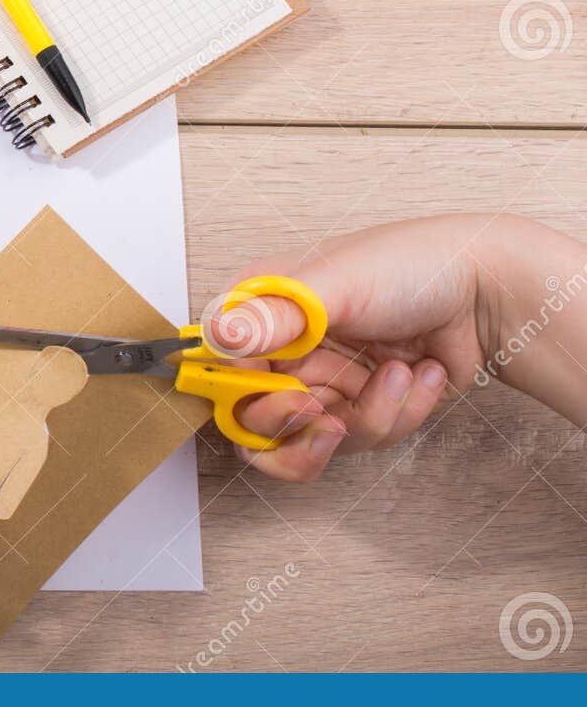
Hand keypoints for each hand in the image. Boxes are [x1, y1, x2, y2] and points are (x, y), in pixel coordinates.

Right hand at [206, 216, 487, 480]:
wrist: (489, 292)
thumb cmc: (411, 266)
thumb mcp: (336, 285)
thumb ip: (273, 316)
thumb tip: (218, 336)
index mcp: (263, 313)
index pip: (220, 372)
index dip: (243, 398)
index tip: (290, 399)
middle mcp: (285, 351)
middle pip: (255, 424)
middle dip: (296, 430)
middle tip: (329, 417)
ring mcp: (324, 381)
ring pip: (311, 440)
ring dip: (368, 416)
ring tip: (401, 375)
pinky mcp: (363, 406)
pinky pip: (361, 438)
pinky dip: (399, 412)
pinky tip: (423, 373)